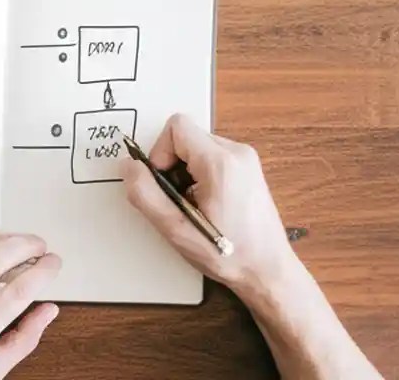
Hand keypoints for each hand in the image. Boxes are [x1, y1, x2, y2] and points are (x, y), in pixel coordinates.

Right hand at [119, 113, 296, 296]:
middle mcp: (237, 153)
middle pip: (186, 137)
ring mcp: (246, 159)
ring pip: (197, 146)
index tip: (163, 183)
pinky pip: (211, 156)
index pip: (176, 127)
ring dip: (184, 171)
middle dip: (171, 164)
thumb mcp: (176, 229)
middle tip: (177, 200)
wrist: (269, 271)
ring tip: (192, 204)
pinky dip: (199, 174)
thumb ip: (145, 194)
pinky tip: (205, 203)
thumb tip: (129, 166)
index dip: (159, 152)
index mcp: (221, 163)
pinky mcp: (248, 168)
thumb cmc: (228, 254)